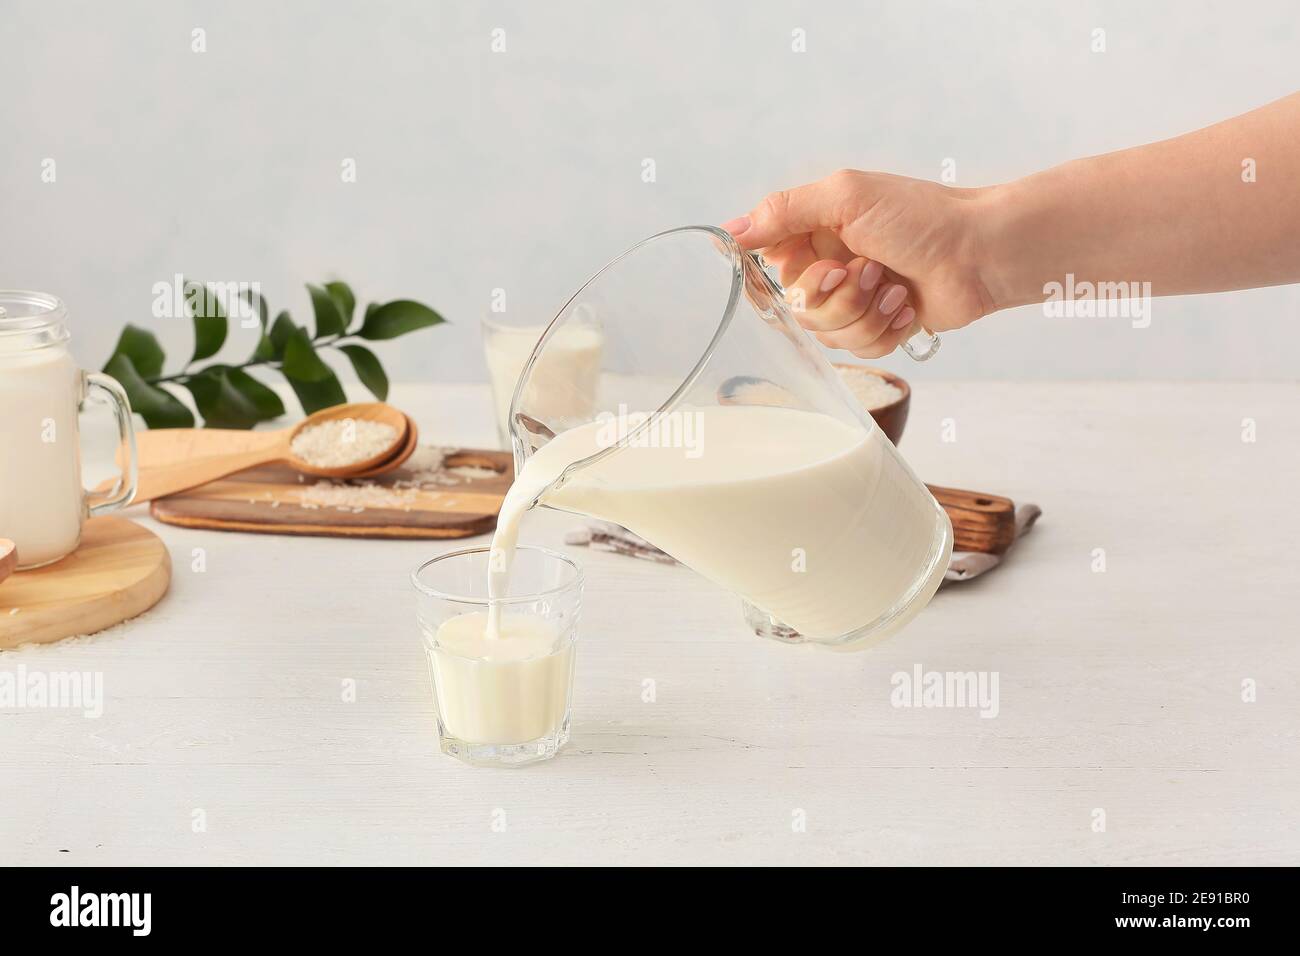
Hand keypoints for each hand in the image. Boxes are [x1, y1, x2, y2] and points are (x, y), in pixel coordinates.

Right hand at [723, 170, 997, 357]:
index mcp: (816, 231)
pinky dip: (885, 329)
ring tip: (894, 286)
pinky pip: (858, 350)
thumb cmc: (921, 216)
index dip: (790, 273)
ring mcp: (856, 299)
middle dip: (835, 295)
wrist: (980, 253)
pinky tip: (907, 306)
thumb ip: (783, 211)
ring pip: (827, 334)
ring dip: (864, 311)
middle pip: (797, 307)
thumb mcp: (845, 197)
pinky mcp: (880, 328)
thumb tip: (728, 231)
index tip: (821, 261)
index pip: (769, 266)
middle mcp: (831, 266)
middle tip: (868, 267)